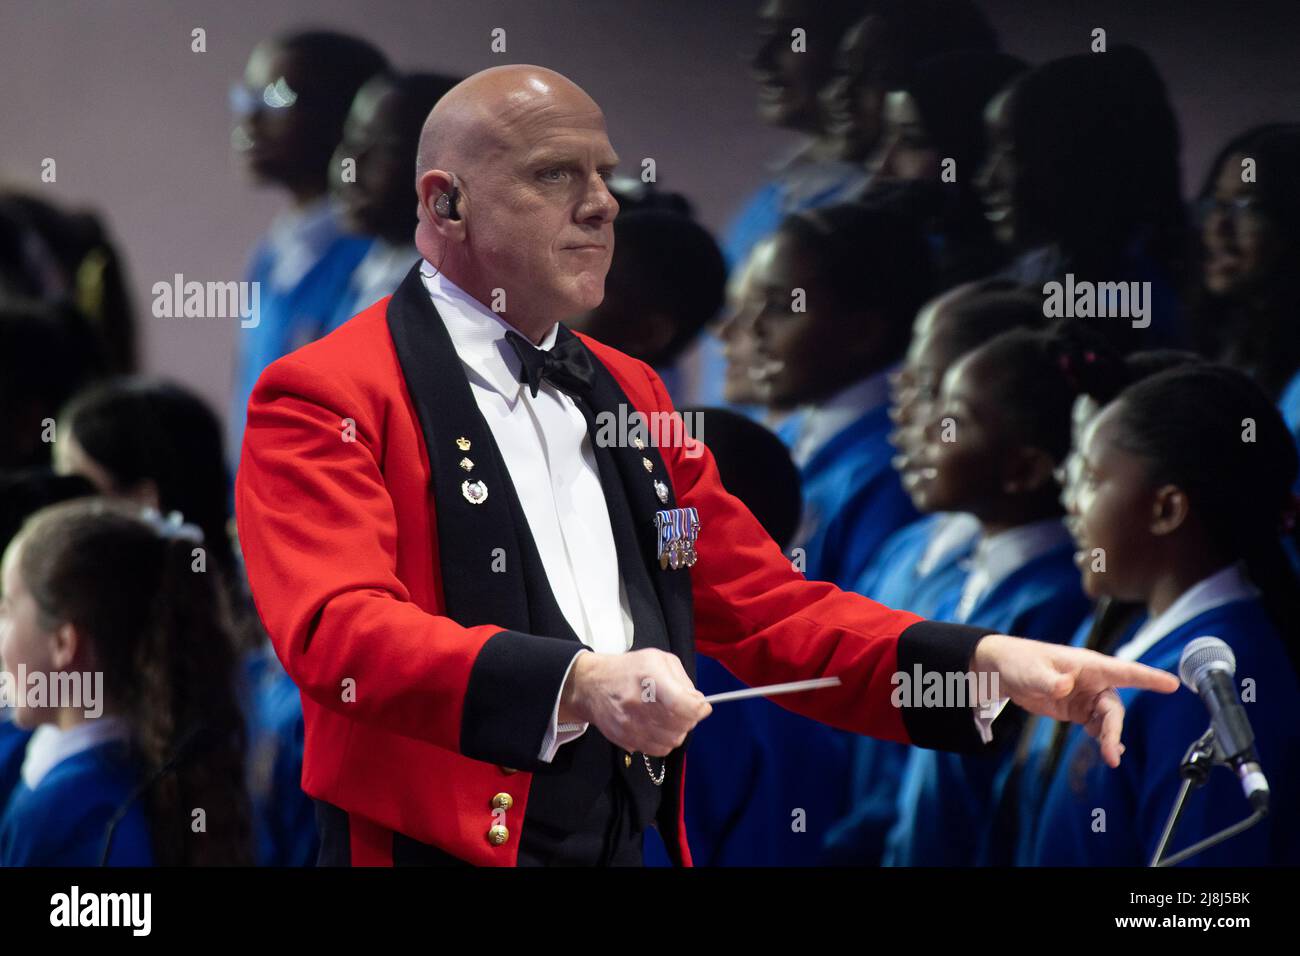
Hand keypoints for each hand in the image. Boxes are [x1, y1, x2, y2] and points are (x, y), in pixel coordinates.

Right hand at [559, 649, 711, 755]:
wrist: (592, 686)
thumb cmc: (630, 670)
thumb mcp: (659, 660)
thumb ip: (683, 682)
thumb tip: (699, 705)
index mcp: (649, 677)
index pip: (683, 705)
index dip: (699, 708)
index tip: (701, 705)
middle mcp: (638, 704)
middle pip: (681, 725)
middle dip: (689, 718)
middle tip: (684, 709)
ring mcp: (630, 725)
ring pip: (672, 740)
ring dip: (678, 731)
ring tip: (671, 718)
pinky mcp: (626, 740)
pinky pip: (659, 750)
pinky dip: (665, 741)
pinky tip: (659, 727)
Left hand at [972, 634, 1179, 767]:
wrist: (1004, 672)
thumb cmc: (1021, 662)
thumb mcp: (1033, 671)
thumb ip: (1050, 680)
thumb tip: (1065, 685)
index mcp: (1089, 665)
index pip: (1125, 671)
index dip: (1149, 678)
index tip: (1172, 684)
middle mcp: (1093, 681)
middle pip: (1114, 707)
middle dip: (1115, 730)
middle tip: (1112, 752)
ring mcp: (1086, 696)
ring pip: (1108, 720)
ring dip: (1110, 738)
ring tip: (1111, 757)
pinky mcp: (1078, 710)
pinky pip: (1097, 726)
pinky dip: (1103, 738)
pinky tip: (1108, 752)